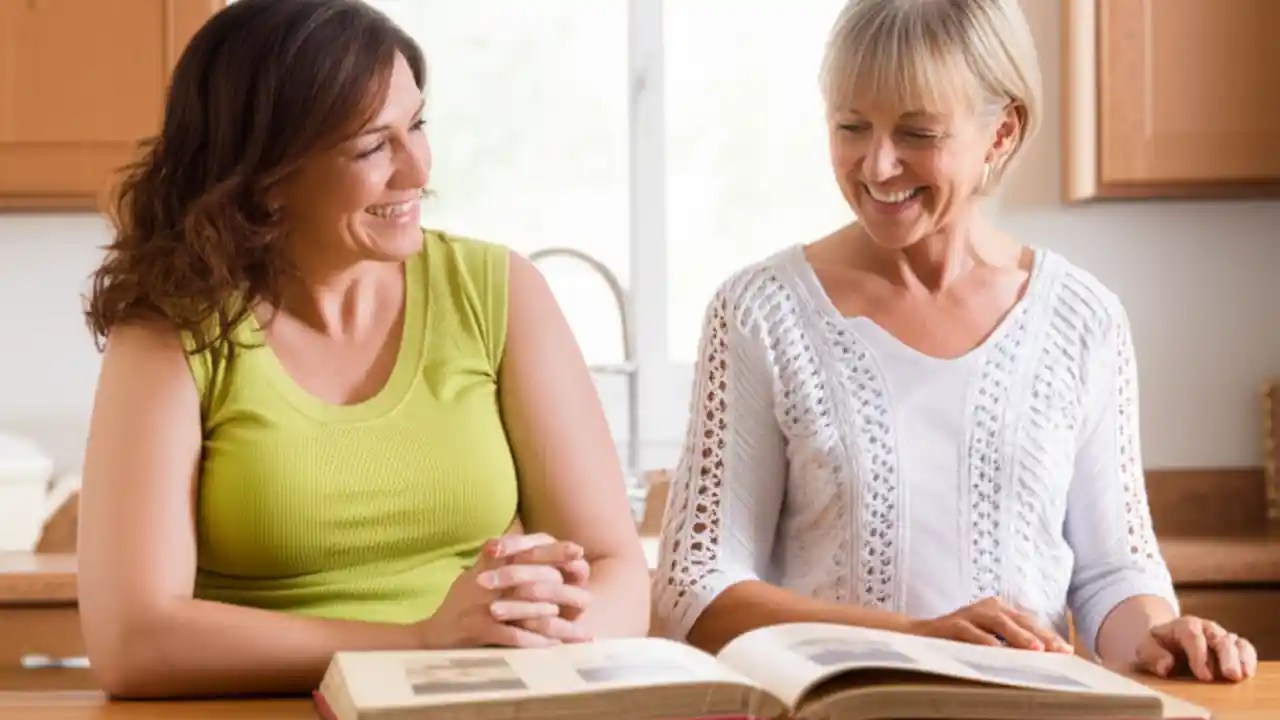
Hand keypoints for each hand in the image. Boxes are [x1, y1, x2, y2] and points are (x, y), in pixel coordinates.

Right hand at [416, 537, 589, 648]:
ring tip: (577, 630)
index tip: (578, 551)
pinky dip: (531, 641)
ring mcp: (480, 604)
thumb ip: (501, 558)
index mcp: (489, 564)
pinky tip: (551, 647)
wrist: (431, 636)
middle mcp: (486, 580)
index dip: (552, 550)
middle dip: (562, 589)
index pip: (525, 551)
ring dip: (553, 620)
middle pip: (530, 577)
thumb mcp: (478, 574)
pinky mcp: (475, 628)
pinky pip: (509, 634)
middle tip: (587, 600)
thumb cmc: (462, 605)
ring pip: (524, 607)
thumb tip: (535, 545)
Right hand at [908, 597, 1073, 652]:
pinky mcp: (951, 624)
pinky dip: (984, 641)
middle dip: (1040, 636)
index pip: (1029, 622)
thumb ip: (1010, 644)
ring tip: (1036, 649)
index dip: (1048, 636)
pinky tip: (996, 651)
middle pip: (1019, 620)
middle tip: (1059, 651)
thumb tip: (1042, 657)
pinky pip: (970, 631)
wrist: (917, 636)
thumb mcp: (989, 640)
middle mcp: (986, 608)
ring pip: (998, 622)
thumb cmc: (958, 640)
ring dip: (1018, 636)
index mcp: (998, 610)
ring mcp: (968, 614)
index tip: (1067, 651)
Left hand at [1135, 616, 1256, 681]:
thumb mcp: (1146, 649)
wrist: (1166, 642)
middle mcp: (1204, 628)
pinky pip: (1244, 647)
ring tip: (1241, 675)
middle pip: (1218, 637)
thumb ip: (1152, 655)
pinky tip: (1247, 672)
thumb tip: (1166, 666)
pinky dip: (1248, 658)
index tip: (1204, 676)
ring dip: (1240, 658)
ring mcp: (1219, 635)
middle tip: (1230, 675)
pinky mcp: (1231, 645)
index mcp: (1182, 625)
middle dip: (1226, 656)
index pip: (1193, 636)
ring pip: (1234, 642)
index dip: (1199, 655)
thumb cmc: (1156, 647)